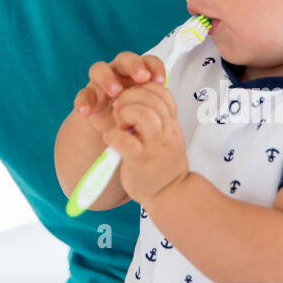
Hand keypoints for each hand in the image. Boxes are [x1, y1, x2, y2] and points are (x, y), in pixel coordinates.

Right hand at [74, 51, 167, 137]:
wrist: (115, 131)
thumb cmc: (135, 114)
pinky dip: (83, 102)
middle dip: (133, 65)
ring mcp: (101, 82)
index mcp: (138, 72)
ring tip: (115, 92)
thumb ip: (156, 100)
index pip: (147, 61)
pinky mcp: (88, 96)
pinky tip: (86, 111)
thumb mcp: (148, 108)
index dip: (154, 66)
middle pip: (124, 59)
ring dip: (107, 78)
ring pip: (99, 69)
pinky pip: (83, 94)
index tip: (161, 80)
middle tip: (141, 77)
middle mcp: (119, 72)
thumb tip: (167, 97)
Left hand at [103, 81, 189, 206]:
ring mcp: (154, 146)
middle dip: (129, 97)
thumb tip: (139, 94)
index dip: (143, 88)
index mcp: (171, 123)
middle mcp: (167, 132)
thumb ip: (158, 116)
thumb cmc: (162, 162)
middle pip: (151, 98)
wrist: (170, 194)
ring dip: (124, 114)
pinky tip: (111, 139)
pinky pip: (124, 140)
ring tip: (119, 124)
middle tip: (119, 109)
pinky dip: (112, 135)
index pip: (162, 92)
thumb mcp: (167, 135)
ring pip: (142, 114)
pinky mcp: (139, 161)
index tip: (132, 97)